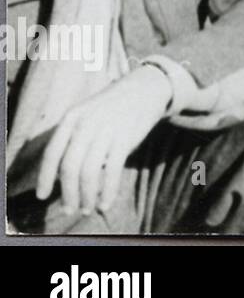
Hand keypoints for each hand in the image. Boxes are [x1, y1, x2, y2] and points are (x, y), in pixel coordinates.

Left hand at [36, 66, 171, 216]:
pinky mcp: (126, 138)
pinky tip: (105, 204)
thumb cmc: (113, 106)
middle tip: (69, 209)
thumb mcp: (86, 113)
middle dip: (68, 193)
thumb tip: (62, 174)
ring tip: (87, 209)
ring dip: (86, 195)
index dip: (45, 177)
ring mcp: (106, 130)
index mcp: (71, 117)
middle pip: (70, 166)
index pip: (52, 152)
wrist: (146, 88)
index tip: (42, 196)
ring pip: (89, 171)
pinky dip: (108, 191)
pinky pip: (112, 171)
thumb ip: (73, 137)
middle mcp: (86, 124)